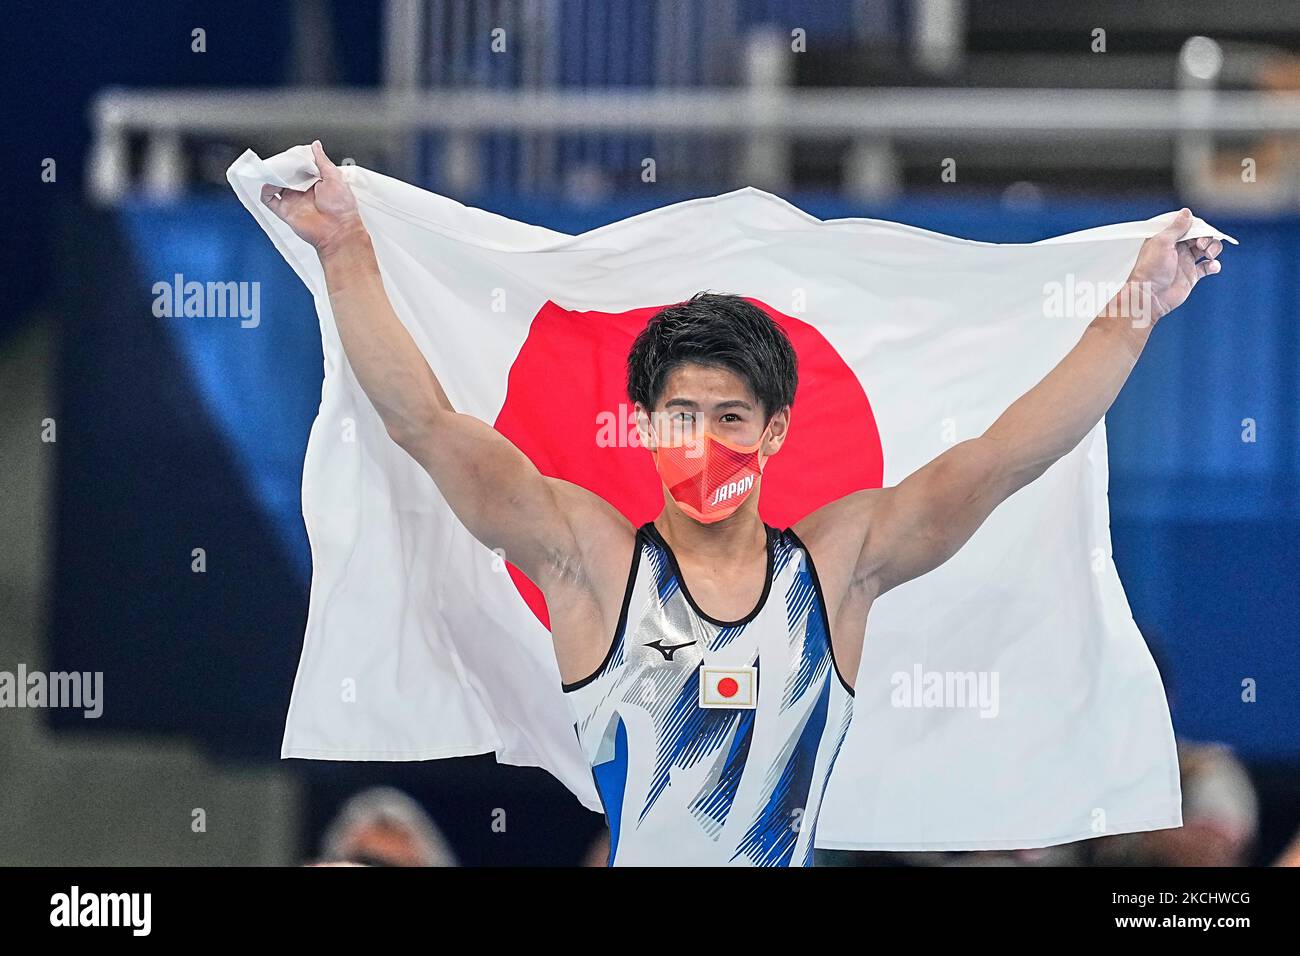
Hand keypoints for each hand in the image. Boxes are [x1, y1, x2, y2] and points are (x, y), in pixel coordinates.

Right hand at [260, 140, 363, 252]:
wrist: (338, 231)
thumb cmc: (342, 208)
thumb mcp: (335, 177)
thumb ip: (323, 161)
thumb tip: (316, 146)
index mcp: (317, 182)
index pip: (300, 167)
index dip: (295, 159)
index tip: (292, 153)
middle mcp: (303, 191)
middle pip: (286, 174)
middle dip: (282, 166)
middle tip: (281, 161)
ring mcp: (293, 200)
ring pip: (276, 184)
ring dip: (272, 176)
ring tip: (274, 170)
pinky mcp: (285, 210)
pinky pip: (269, 199)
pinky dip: (265, 191)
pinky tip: (268, 184)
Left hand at [1127, 207, 1223, 322]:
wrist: (1149, 296)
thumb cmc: (1150, 269)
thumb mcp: (1162, 242)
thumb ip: (1176, 228)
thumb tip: (1186, 212)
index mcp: (1168, 239)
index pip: (1188, 226)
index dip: (1196, 225)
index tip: (1199, 228)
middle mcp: (1177, 249)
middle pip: (1200, 236)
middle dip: (1206, 236)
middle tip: (1200, 244)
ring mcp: (1185, 262)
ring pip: (1207, 249)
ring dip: (1213, 248)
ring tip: (1208, 254)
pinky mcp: (1192, 275)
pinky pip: (1208, 267)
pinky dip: (1214, 265)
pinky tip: (1212, 266)